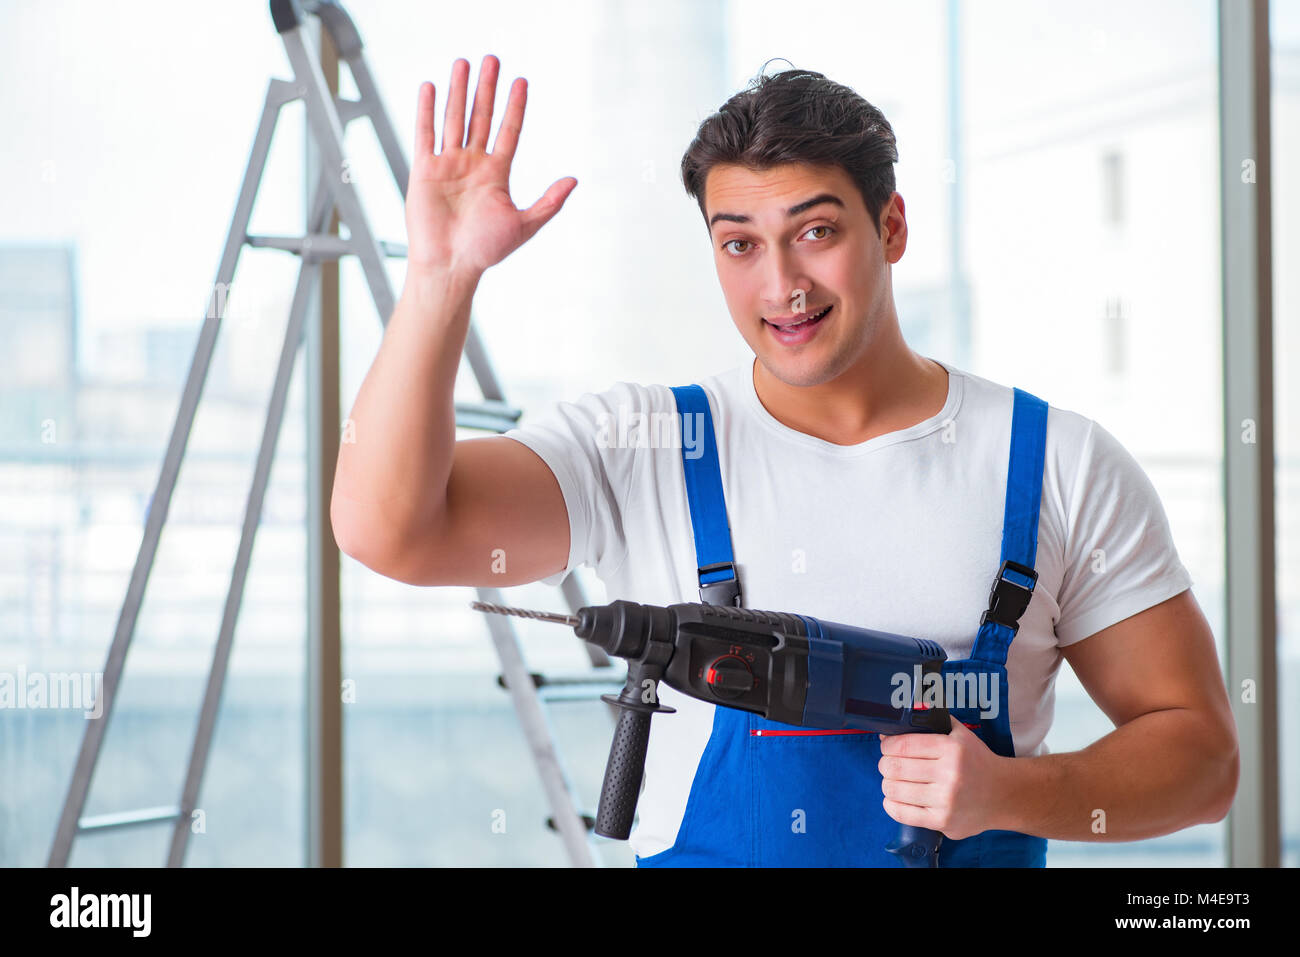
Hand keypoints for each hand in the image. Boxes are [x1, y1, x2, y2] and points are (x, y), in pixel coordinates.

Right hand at [405, 55, 576, 277]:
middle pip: (481, 116)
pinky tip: (430, 87)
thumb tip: (574, 181)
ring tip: (463, 63)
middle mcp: (473, 164)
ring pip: (454, 119)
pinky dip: (426, 111)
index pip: (508, 131)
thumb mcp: (525, 224)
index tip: (521, 82)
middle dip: (487, 88)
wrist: (451, 266)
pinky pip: (425, 134)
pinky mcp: (424, 170)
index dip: (515, 107)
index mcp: (496, 174)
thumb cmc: (486, 251)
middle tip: (492, 59)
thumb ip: (549, 202)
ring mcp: (448, 164)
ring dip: (458, 91)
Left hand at [878, 714, 1008, 840]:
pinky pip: (902, 813)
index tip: (887, 746)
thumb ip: (932, 721)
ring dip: (888, 784)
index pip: (904, 745)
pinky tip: (895, 798)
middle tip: (888, 764)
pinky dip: (891, 805)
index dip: (888, 745)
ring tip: (894, 781)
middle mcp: (950, 774)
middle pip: (895, 767)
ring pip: (895, 790)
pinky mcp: (943, 821)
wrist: (1004, 794)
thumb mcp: (960, 733)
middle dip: (885, 764)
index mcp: (952, 749)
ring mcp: (946, 800)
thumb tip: (896, 722)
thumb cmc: (976, 761)